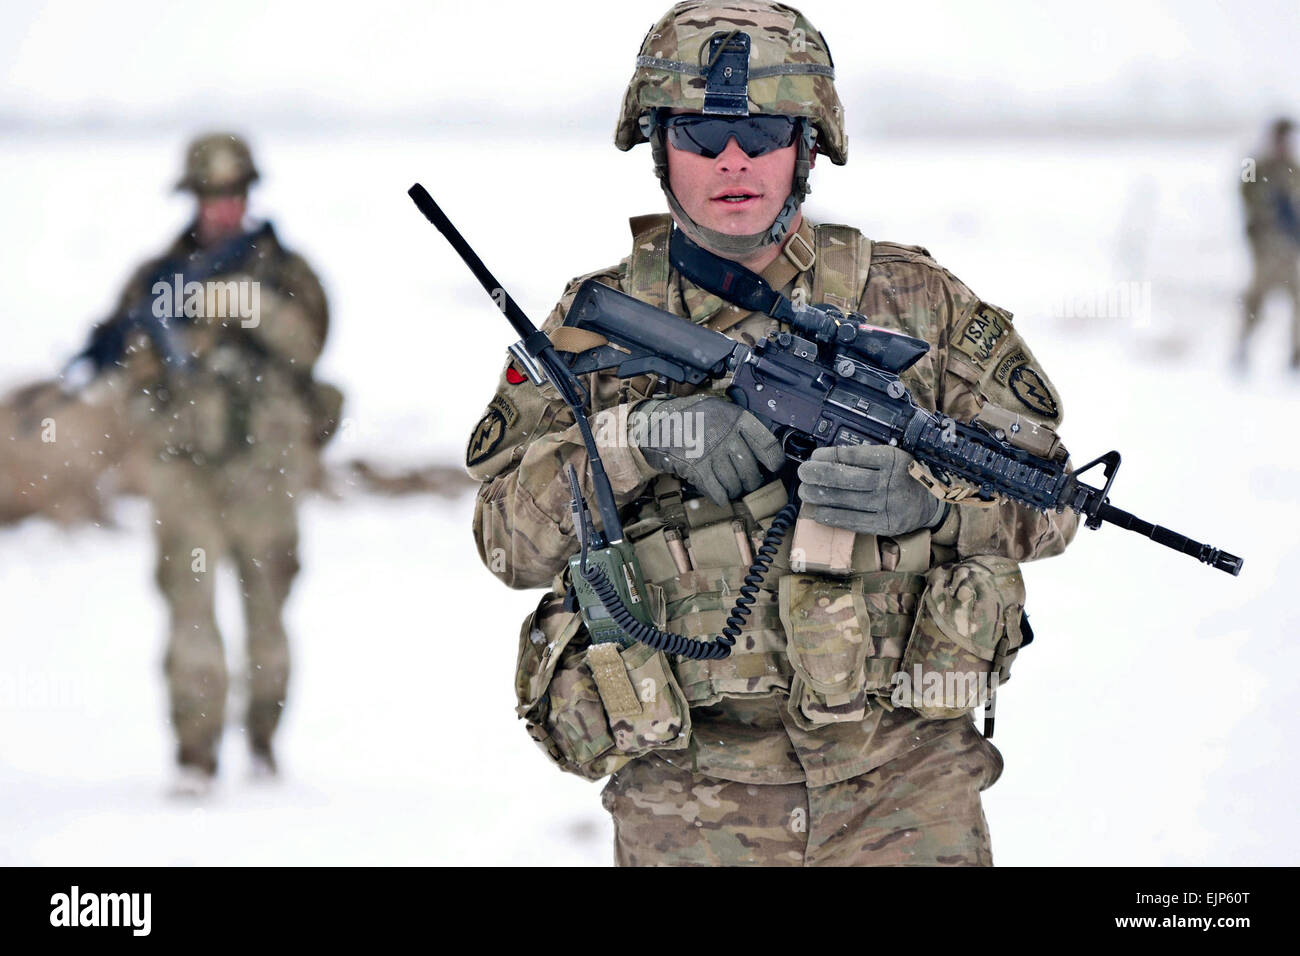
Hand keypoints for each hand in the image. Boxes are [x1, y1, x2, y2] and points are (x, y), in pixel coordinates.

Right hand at [633, 394, 783, 505]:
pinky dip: (720, 497)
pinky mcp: (696, 467)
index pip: (766, 444)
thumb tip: (760, 450)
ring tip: (732, 489)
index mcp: (736, 418)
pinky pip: (716, 490)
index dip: (775, 461)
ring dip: (735, 490)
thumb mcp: (717, 409)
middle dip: (751, 482)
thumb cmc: (690, 417)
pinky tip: (720, 496)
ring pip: (734, 483)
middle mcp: (725, 434)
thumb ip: (738, 425)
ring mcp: (710, 452)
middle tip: (748, 483)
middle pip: (751, 469)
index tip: (774, 468)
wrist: (656, 422)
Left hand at [797, 444, 947, 535]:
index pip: (856, 456)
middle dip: (821, 475)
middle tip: (803, 472)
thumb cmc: (904, 476)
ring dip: (821, 497)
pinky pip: (854, 521)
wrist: (931, 502)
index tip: (815, 456)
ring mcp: (889, 505)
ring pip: (848, 500)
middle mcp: (891, 482)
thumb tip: (825, 458)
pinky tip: (817, 512)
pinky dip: (833, 517)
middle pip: (849, 478)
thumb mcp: (892, 457)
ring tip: (805, 492)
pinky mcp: (886, 524)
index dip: (831, 456)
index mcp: (893, 459)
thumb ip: (865, 457)